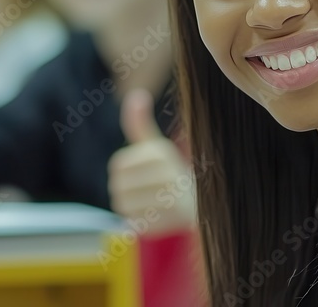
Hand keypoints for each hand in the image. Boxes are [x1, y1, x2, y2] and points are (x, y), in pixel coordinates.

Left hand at [107, 89, 195, 235]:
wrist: (200, 203)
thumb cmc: (169, 171)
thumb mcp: (156, 145)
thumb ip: (140, 124)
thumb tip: (136, 95)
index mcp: (160, 153)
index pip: (117, 166)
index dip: (124, 171)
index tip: (141, 171)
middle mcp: (166, 173)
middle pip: (118, 186)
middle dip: (126, 189)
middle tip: (144, 188)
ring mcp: (169, 199)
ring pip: (124, 205)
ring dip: (131, 205)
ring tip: (149, 200)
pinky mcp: (170, 221)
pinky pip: (135, 223)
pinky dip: (140, 220)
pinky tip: (155, 214)